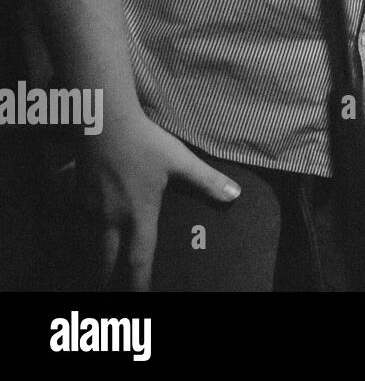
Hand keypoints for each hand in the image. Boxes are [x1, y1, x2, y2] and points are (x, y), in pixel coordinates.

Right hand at [80, 112, 239, 289]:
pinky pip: (79, 220)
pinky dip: (83, 230)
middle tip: (110, 289)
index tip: (142, 295)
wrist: (103, 122)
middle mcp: (111, 218)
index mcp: (138, 215)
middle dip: (108, 278)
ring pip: (90, 241)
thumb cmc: (145, 143)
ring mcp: (90, 207)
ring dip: (96, 256)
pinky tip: (86, 226)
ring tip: (100, 266)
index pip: (139, 258)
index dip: (141, 280)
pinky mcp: (77, 193)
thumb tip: (234, 196)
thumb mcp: (181, 161)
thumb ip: (207, 181)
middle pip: (107, 258)